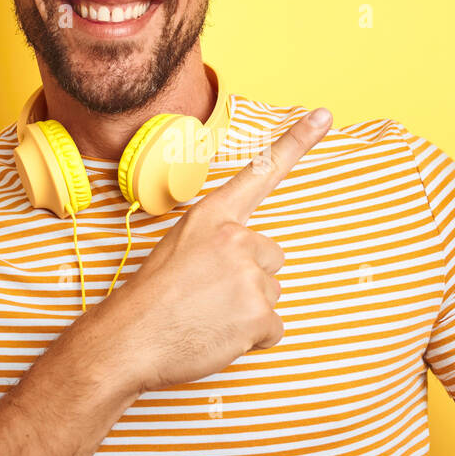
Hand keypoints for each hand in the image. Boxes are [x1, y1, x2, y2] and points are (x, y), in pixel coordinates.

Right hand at [97, 107, 332, 393]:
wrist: (130, 339)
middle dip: (250, 279)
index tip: (324, 116)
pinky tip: (219, 336)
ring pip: (271, 293)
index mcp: (212, 216)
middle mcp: (236, 238)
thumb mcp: (177, 248)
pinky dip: (252, 338)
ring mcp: (250, 275)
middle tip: (210, 295)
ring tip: (209, 316)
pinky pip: (273, 328)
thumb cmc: (150, 299)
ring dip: (248, 310)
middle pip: (271, 257)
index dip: (297, 142)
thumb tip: (243, 260)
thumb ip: (214, 242)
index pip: (260, 173)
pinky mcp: (259, 313)